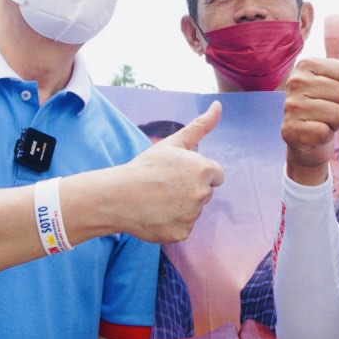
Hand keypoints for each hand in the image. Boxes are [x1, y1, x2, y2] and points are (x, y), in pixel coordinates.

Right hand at [114, 103, 224, 242]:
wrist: (119, 196)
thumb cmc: (146, 166)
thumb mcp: (173, 143)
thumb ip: (200, 126)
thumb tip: (219, 105)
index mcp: (204, 170)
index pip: (216, 175)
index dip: (198, 173)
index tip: (179, 173)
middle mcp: (202, 194)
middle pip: (205, 193)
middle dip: (190, 189)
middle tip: (164, 186)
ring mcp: (192, 216)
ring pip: (194, 211)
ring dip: (181, 207)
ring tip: (158, 200)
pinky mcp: (182, 233)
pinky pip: (184, 227)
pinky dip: (173, 223)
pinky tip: (156, 214)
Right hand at [281, 15, 338, 182]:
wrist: (306, 143)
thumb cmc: (321, 106)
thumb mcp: (330, 74)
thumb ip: (334, 45)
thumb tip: (335, 13)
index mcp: (305, 65)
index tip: (331, 93)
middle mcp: (294, 82)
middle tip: (326, 110)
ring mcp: (290, 107)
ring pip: (338, 113)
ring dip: (335, 122)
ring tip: (321, 121)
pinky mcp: (292, 131)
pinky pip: (327, 131)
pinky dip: (326, 135)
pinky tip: (315, 134)